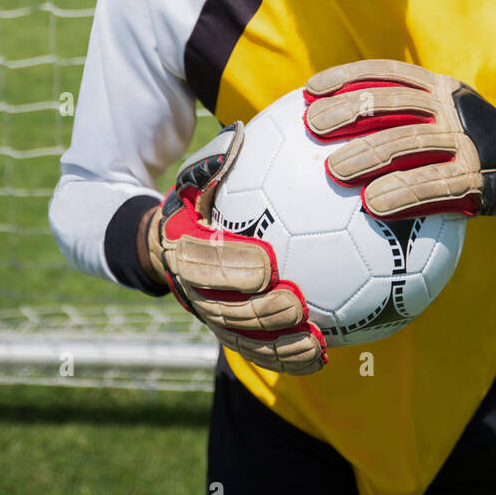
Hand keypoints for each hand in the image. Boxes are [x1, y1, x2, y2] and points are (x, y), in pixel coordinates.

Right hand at [146, 124, 326, 374]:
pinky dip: (286, 358)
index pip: (203, 263)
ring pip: (240, 339)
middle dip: (259, 312)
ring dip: (276, 345)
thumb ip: (217, 161)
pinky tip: (322, 355)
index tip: (267, 263)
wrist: (173, 240)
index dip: (231, 267)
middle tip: (296, 304)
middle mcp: (192, 289)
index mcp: (182, 249)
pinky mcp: (230, 333)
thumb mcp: (199, 173)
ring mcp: (210, 316)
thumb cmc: (200, 197)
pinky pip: (257, 352)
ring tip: (314, 342)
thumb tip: (239, 136)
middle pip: (223, 310)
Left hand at [303, 60, 495, 225]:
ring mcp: (466, 139)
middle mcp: (450, 107)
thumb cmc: (465, 150)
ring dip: (369, 154)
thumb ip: (400, 123)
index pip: (387, 72)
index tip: (309, 90)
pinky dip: (403, 193)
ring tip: (333, 171)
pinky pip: (435, 183)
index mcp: (438, 87)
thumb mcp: (439, 123)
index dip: (348, 76)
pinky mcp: (478, 175)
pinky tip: (373, 204)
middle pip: (392, 102)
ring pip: (410, 141)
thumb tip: (332, 139)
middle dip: (349, 110)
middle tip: (312, 126)